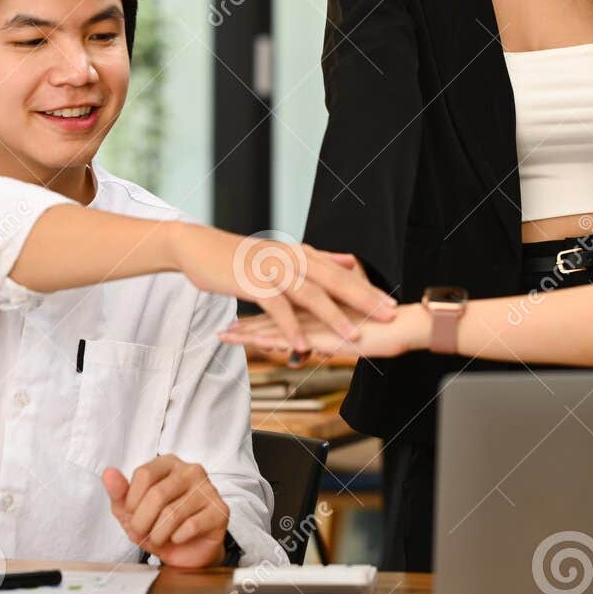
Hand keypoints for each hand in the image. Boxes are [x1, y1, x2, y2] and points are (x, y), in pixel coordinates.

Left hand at [103, 457, 229, 567]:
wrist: (186, 551)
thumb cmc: (159, 525)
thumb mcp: (132, 511)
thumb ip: (119, 493)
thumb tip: (108, 473)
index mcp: (169, 463)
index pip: (144, 474)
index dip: (131, 502)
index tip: (131, 514)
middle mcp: (191, 470)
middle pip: (157, 494)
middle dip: (142, 522)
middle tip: (141, 533)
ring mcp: (208, 489)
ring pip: (172, 514)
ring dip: (158, 535)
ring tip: (159, 538)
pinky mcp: (219, 510)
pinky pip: (190, 526)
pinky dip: (177, 539)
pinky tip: (179, 538)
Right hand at [167, 225, 396, 352]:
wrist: (201, 247)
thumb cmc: (243, 257)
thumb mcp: (286, 255)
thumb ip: (320, 259)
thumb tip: (351, 261)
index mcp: (303, 254)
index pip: (343, 273)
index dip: (368, 289)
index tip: (392, 304)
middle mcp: (293, 259)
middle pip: (335, 281)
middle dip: (364, 301)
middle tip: (387, 317)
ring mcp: (274, 271)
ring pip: (311, 295)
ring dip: (333, 318)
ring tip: (353, 337)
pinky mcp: (253, 284)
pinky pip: (278, 308)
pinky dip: (291, 328)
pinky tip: (303, 346)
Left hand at [220, 303, 427, 363]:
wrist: (406, 324)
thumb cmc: (387, 323)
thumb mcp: (358, 318)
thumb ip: (341, 315)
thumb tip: (329, 324)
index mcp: (321, 300)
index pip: (285, 302)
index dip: (262, 305)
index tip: (238, 307)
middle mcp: (314, 307)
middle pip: (273, 312)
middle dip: (245, 320)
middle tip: (221, 323)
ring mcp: (315, 319)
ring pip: (274, 324)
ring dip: (247, 332)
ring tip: (223, 335)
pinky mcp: (321, 333)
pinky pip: (288, 336)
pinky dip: (265, 340)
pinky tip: (248, 343)